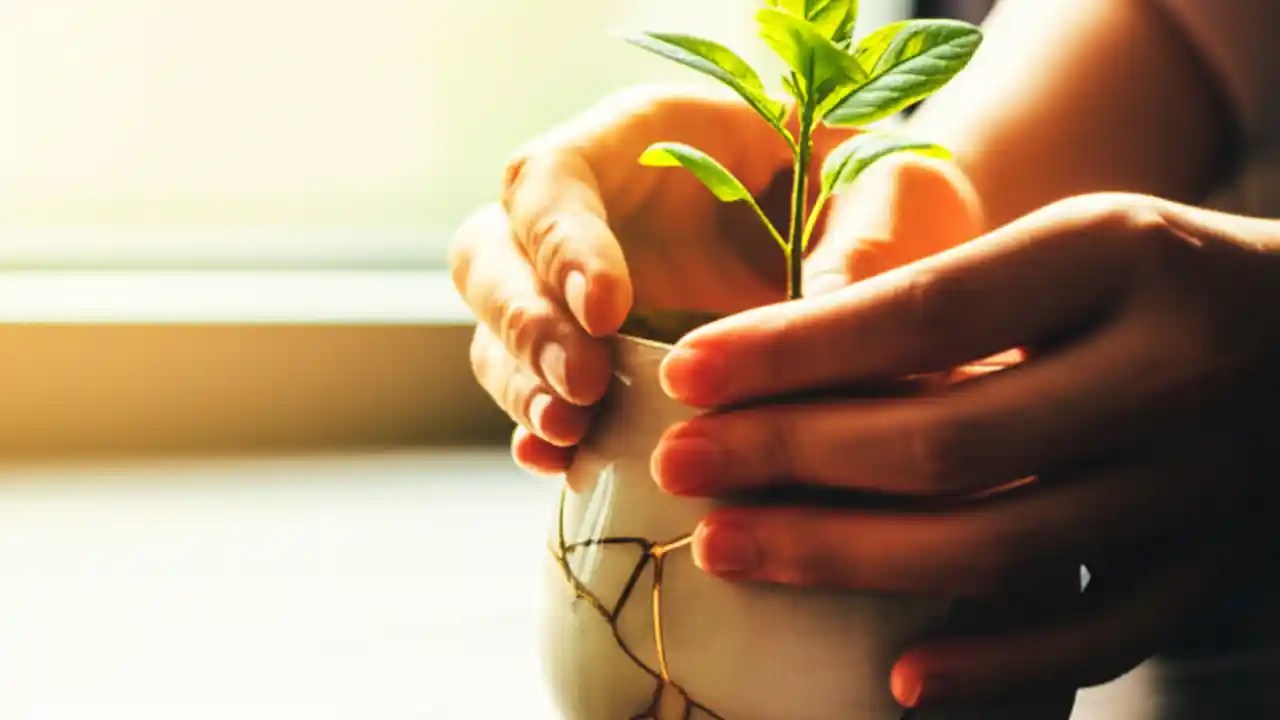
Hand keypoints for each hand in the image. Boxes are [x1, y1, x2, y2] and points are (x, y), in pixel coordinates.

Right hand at [450, 86, 982, 473]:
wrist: (871, 251)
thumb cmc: (872, 195)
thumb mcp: (885, 191)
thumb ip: (861, 239)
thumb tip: (822, 325)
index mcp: (640, 142)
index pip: (555, 178)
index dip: (562, 244)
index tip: (609, 310)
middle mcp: (589, 215)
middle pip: (491, 254)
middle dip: (525, 324)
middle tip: (584, 386)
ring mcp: (577, 293)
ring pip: (496, 332)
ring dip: (521, 385)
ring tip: (571, 433)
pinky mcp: (591, 362)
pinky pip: (531, 394)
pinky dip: (538, 432)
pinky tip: (563, 463)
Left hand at [651, 192, 1279, 706]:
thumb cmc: (1146, 275)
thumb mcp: (1058, 237)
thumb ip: (936, 281)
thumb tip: (774, 348)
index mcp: (1120, 255)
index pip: (926, 312)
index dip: (792, 352)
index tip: (685, 375)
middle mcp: (1167, 368)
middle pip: (946, 440)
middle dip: (789, 457)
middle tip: (682, 464)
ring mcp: (1194, 482)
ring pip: (1000, 547)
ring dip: (844, 558)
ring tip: (727, 546)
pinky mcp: (1204, 564)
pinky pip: (1097, 632)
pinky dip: (996, 661)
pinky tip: (899, 673)